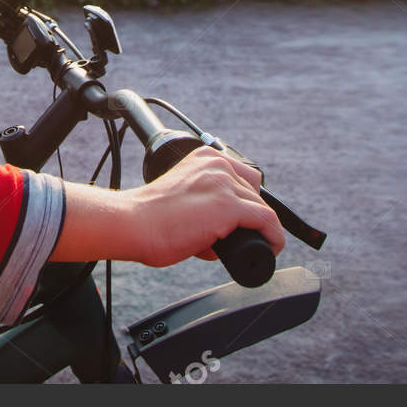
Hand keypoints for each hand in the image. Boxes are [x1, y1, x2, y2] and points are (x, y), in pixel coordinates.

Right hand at [49, 147, 283, 265]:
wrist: (132, 223)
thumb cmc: (148, 217)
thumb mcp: (182, 195)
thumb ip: (202, 204)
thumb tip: (218, 236)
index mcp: (205, 157)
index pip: (243, 177)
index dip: (246, 203)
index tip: (244, 222)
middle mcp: (217, 165)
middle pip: (254, 193)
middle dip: (250, 217)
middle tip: (239, 238)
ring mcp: (224, 184)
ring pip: (261, 208)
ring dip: (259, 230)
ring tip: (249, 248)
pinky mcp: (229, 206)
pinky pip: (267, 221)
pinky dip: (274, 237)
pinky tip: (271, 249)